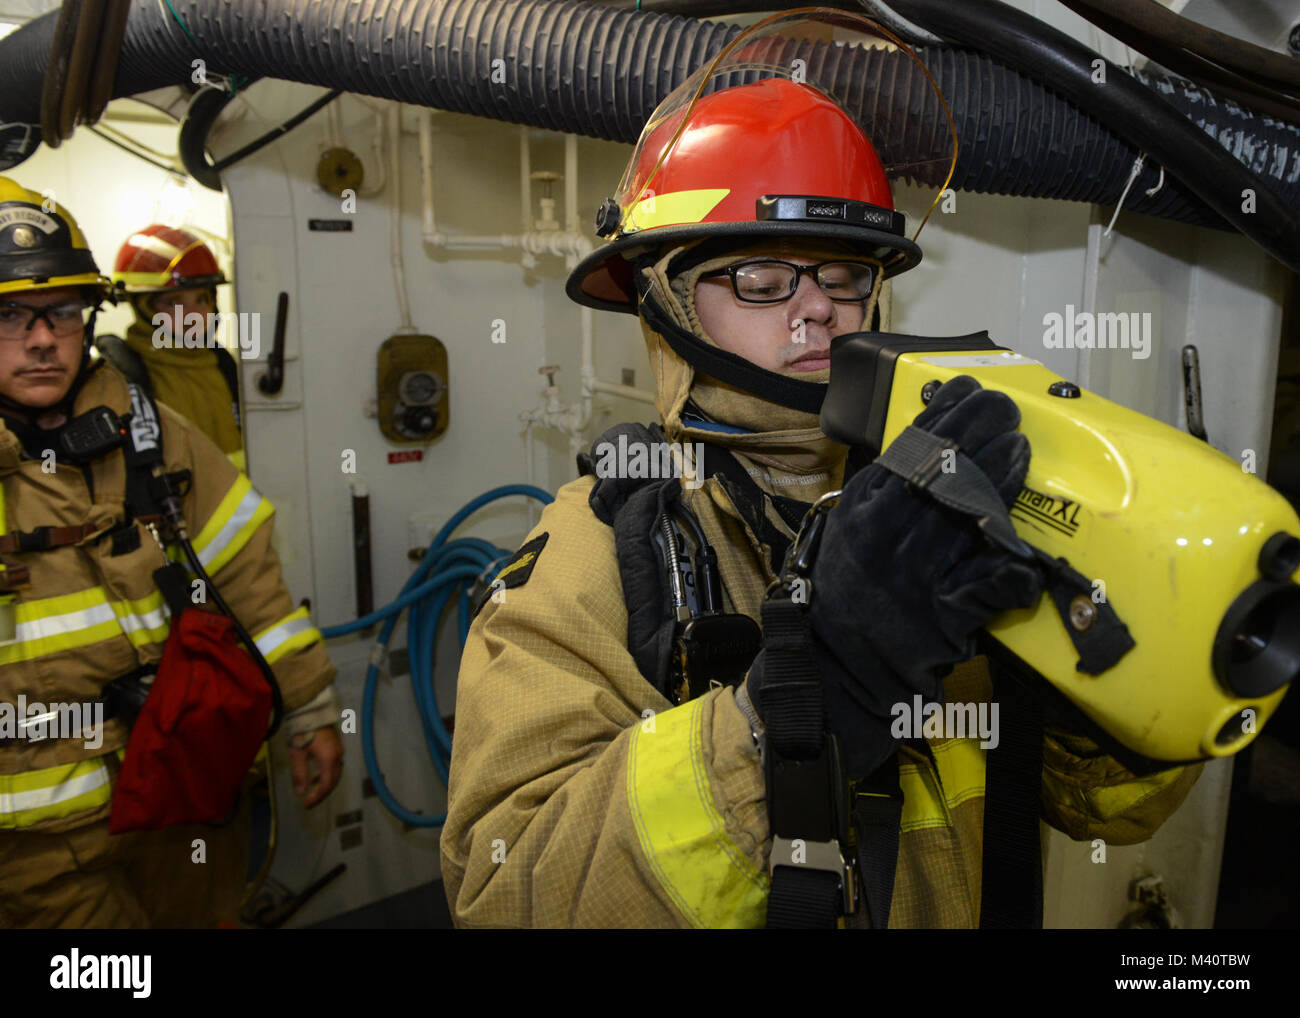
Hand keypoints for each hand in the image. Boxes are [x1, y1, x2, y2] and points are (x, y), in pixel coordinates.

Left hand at [289, 725, 343, 807]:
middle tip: (310, 803)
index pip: (326, 784)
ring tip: (312, 792)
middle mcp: (337, 756)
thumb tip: (301, 793)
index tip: (306, 805)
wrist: (310, 710)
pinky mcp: (336, 746)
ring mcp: (338, 750)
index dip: (317, 796)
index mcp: (329, 758)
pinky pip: (334, 765)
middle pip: (334, 780)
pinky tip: (315, 777)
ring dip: (325, 784)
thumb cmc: (302, 731)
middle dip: (322, 793)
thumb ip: (300, 774)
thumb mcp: (297, 753)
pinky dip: (326, 775)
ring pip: (335, 773)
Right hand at [752, 375, 1042, 776]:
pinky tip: (1025, 551)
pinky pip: (986, 585)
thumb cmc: (840, 596)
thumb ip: (879, 497)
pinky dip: (1009, 569)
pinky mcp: (942, 614)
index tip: (973, 392)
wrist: (832, 666)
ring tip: (1020, 449)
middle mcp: (888, 532)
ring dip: (1001, 476)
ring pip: (968, 511)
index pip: (910, 446)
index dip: (948, 414)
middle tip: (1007, 411)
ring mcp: (916, 571)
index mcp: (863, 509)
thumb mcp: (845, 532)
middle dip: (981, 430)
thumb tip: (919, 454)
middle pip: (944, 467)